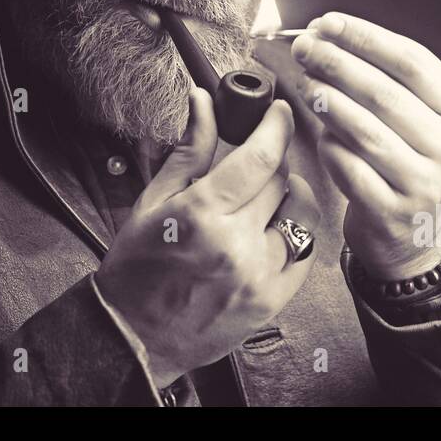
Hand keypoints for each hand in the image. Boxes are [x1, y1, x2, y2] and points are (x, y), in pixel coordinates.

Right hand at [94, 88, 320, 387]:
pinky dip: (296, 232)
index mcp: (202, 214)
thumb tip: (204, 102)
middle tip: (257, 160)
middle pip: (280, 181)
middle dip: (272, 162)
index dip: (276, 126)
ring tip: (268, 194)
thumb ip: (190, 151)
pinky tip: (276, 227)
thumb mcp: (154, 202)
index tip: (280, 113)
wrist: (135, 338)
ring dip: (290, 195)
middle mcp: (236, 244)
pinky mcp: (272, 301)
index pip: (260, 156)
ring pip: (301, 215)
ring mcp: (259, 275)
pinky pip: (305, 252)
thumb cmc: (137, 269)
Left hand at [290, 12, 440, 281]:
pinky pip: (351, 170)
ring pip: (366, 131)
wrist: (416, 236)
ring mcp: (424, 184)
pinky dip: (330, 147)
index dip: (366, 37)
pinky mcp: (394, 213)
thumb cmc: (406, 161)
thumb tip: (328, 33)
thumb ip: (387, 78)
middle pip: (385, 93)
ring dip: (328, 101)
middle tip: (305, 48)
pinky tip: (318, 134)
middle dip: (337, 64)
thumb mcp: (418, 118)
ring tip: (305, 82)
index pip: (412, 62)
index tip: (328, 22)